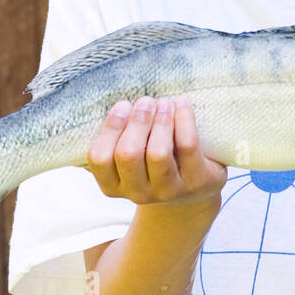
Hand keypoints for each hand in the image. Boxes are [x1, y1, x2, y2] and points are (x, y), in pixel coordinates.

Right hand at [86, 96, 227, 206]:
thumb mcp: (132, 155)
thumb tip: (119, 104)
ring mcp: (168, 191)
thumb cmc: (155, 161)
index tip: (123, 105)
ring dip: (160, 120)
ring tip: (164, 103)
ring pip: (158, 153)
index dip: (110, 127)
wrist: (196, 187)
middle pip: (128, 154)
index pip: (99, 158)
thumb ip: (118, 135)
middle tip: (146, 101)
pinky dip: (183, 119)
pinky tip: (181, 104)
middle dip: (137, 121)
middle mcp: (138, 193)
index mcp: (113, 185)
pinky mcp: (196, 181)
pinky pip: (186, 146)